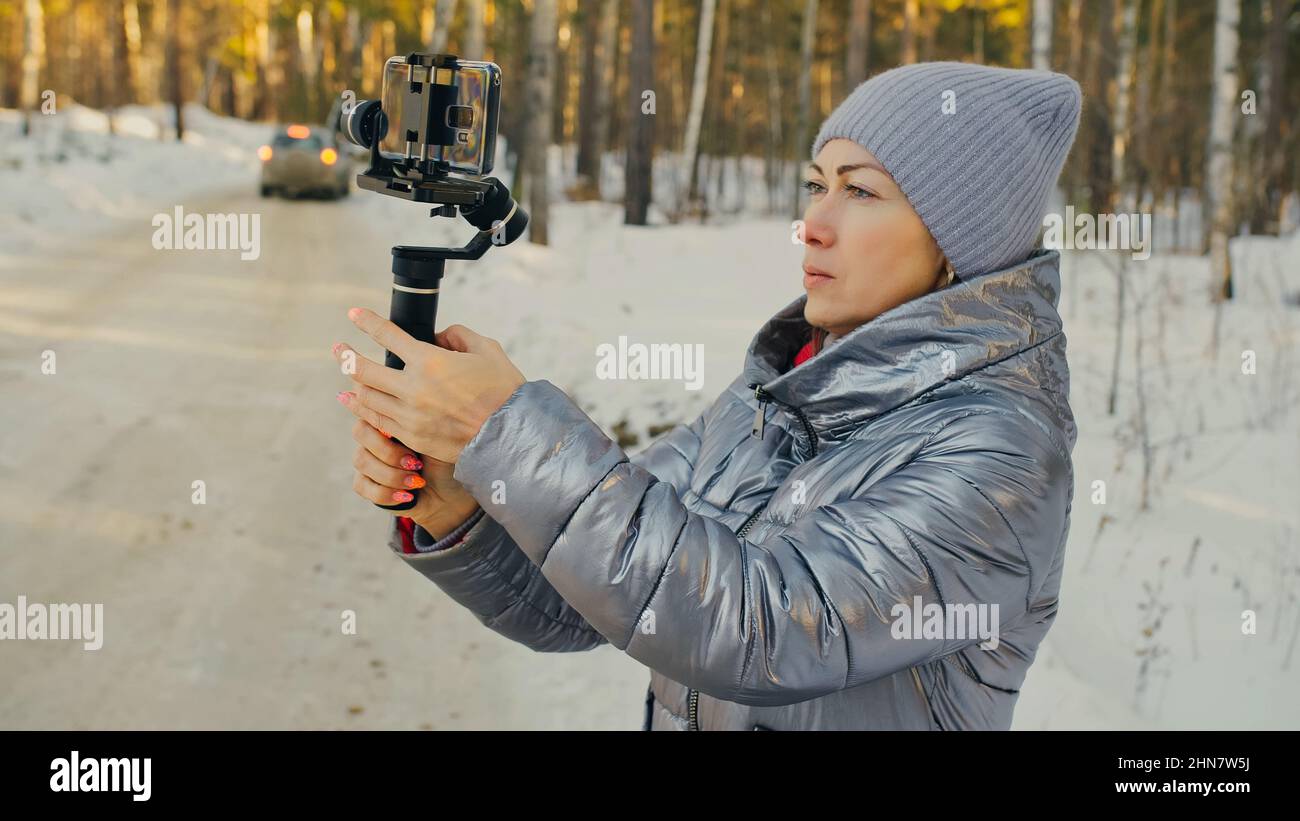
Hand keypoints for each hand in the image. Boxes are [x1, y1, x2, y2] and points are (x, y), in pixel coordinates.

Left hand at [333, 307, 526, 463]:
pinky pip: (380, 422)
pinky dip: (366, 411)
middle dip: (347, 356)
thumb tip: (439, 337)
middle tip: (337, 349)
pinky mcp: (413, 437)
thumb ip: (459, 336)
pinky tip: (358, 405)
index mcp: (430, 361)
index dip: (366, 322)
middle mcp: (413, 388)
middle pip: (365, 370)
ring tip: (346, 378)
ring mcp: (410, 416)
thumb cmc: (504, 390)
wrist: (511, 436)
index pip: (388, 335)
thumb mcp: (487, 350)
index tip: (353, 314)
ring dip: (354, 385)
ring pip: (368, 398)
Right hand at [349, 418, 479, 537]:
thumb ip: (419, 421)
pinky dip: (386, 493)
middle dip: (390, 451)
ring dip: (391, 474)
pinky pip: (361, 485)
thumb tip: (406, 405)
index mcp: (390, 418)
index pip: (372, 409)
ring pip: (361, 460)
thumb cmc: (445, 460)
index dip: (388, 425)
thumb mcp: (437, 438)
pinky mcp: (366, 484)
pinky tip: (407, 495)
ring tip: (417, 482)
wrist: (450, 493)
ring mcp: (367, 460)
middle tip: (416, 464)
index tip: (414, 447)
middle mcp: (374, 436)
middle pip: (360, 432)